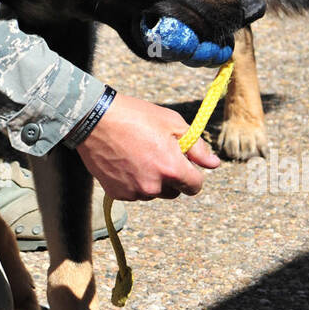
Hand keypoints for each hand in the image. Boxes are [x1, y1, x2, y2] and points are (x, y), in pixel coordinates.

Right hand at [76, 93, 220, 200]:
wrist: (94, 119)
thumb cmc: (136, 116)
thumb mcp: (172, 123)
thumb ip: (196, 147)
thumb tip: (214, 164)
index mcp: (172, 169)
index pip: (195, 186)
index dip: (192, 174)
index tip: (184, 163)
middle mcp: (154, 186)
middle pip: (173, 192)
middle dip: (170, 177)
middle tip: (157, 153)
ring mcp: (134, 192)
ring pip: (152, 192)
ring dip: (150, 180)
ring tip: (137, 154)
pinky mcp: (117, 193)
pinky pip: (133, 192)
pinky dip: (132, 181)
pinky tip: (124, 161)